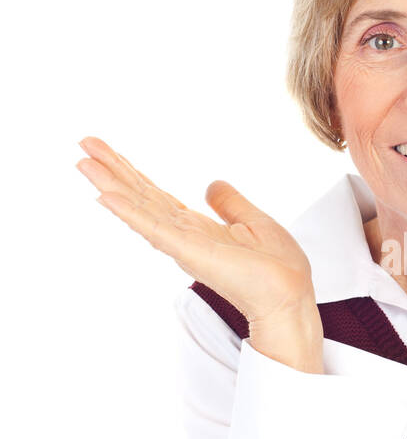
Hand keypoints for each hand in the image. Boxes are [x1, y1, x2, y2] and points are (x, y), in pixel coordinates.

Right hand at [76, 135, 323, 367]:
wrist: (290, 294)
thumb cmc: (277, 266)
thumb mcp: (253, 221)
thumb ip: (229, 203)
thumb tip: (211, 184)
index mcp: (194, 227)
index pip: (154, 195)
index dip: (130, 172)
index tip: (105, 150)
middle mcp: (181, 234)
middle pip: (139, 197)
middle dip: (111, 171)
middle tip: (84, 144)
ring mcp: (181, 243)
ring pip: (138, 208)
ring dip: (110, 185)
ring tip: (83, 163)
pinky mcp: (187, 252)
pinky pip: (153, 227)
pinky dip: (128, 212)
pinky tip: (105, 196)